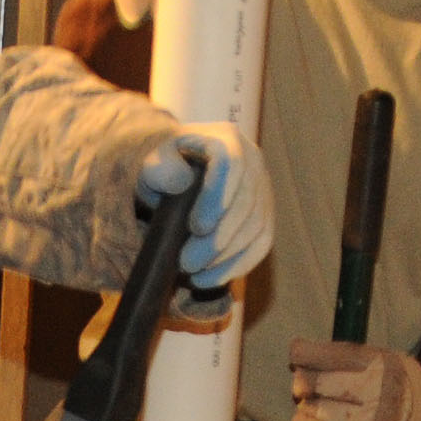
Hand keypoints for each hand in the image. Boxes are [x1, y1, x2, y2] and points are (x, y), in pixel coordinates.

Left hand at [136, 121, 272, 291]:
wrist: (181, 176)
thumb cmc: (167, 169)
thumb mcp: (154, 164)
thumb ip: (160, 168)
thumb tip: (181, 182)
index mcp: (227, 139)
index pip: (231, 165)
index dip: (217, 198)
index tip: (196, 228)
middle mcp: (253, 161)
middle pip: (245, 203)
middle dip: (217, 240)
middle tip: (186, 264)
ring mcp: (264, 189)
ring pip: (256, 227)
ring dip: (225, 258)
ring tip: (193, 275)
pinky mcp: (265, 216)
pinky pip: (261, 244)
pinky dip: (237, 266)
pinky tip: (209, 281)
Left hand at [289, 339, 420, 420]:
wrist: (407, 416)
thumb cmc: (375, 381)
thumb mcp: (365, 358)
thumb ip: (332, 355)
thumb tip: (295, 355)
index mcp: (380, 365)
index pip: (333, 356)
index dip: (306, 353)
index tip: (295, 352)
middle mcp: (378, 394)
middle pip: (319, 383)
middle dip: (304, 381)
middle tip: (301, 384)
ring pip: (316, 409)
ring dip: (306, 405)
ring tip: (312, 404)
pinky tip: (304, 420)